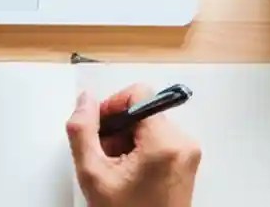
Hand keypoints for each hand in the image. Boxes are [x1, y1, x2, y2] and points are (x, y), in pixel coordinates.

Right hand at [66, 85, 201, 206]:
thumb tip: (85, 101)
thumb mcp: (93, 174)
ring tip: (115, 170)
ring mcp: (187, 154)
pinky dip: (139, 150)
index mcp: (165, 143)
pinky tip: (128, 174)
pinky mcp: (186, 163)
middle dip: (117, 129)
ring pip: (149, 126)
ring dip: (126, 141)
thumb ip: (82, 131)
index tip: (99, 126)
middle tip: (103, 156)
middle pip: (142, 111)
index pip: (138, 94)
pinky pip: (158, 141)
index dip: (112, 105)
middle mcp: (183, 144)